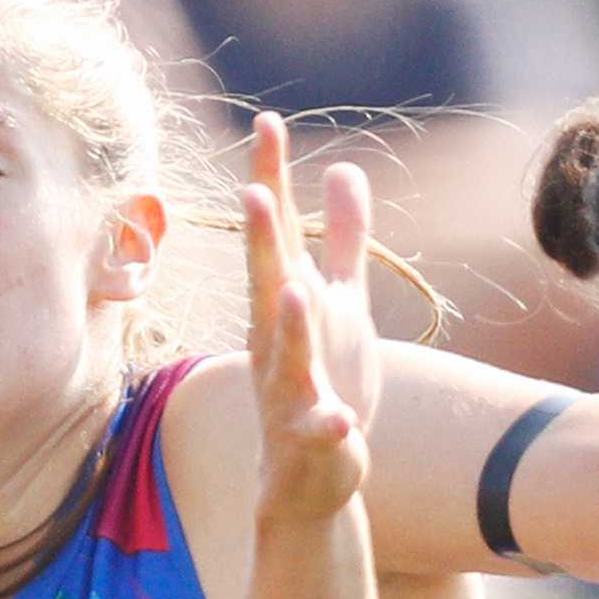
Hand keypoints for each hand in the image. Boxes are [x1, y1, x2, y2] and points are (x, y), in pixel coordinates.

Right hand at [243, 112, 381, 521]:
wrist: (306, 477)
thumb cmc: (322, 377)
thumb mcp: (341, 301)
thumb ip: (345, 237)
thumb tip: (344, 168)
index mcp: (285, 302)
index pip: (277, 232)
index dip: (272, 178)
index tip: (269, 121)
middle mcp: (276, 341)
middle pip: (268, 282)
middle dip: (261, 239)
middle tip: (253, 190)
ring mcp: (288, 390)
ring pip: (285, 354)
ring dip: (289, 324)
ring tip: (295, 289)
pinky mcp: (310, 438)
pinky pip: (318, 429)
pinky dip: (326, 423)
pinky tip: (340, 419)